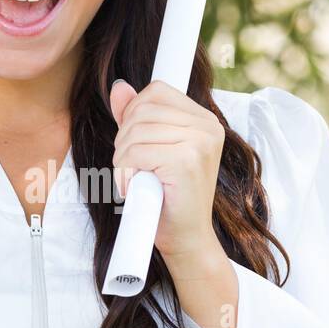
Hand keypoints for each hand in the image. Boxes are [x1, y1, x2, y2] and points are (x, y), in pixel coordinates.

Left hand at [109, 77, 225, 265]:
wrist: (186, 240)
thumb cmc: (168, 199)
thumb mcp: (151, 151)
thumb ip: (137, 117)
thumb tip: (119, 87)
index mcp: (205, 120)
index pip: (156, 91)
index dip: (133, 113)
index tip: (132, 143)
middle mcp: (208, 127)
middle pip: (142, 109)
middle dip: (124, 139)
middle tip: (130, 168)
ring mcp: (200, 142)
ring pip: (135, 131)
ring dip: (122, 158)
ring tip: (133, 180)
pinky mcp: (187, 161)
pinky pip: (135, 153)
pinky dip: (124, 172)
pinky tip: (134, 188)